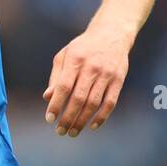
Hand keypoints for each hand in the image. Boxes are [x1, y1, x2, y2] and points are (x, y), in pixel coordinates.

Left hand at [41, 22, 132, 136]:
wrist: (112, 33)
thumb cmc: (83, 47)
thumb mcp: (65, 55)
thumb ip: (56, 76)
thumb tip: (48, 98)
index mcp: (75, 60)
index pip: (63, 87)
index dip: (56, 104)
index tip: (49, 119)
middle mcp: (91, 67)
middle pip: (78, 98)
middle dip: (68, 118)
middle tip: (60, 132)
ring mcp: (107, 74)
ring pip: (94, 103)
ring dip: (82, 121)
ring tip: (73, 132)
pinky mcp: (118, 80)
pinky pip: (110, 103)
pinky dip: (102, 117)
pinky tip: (92, 126)